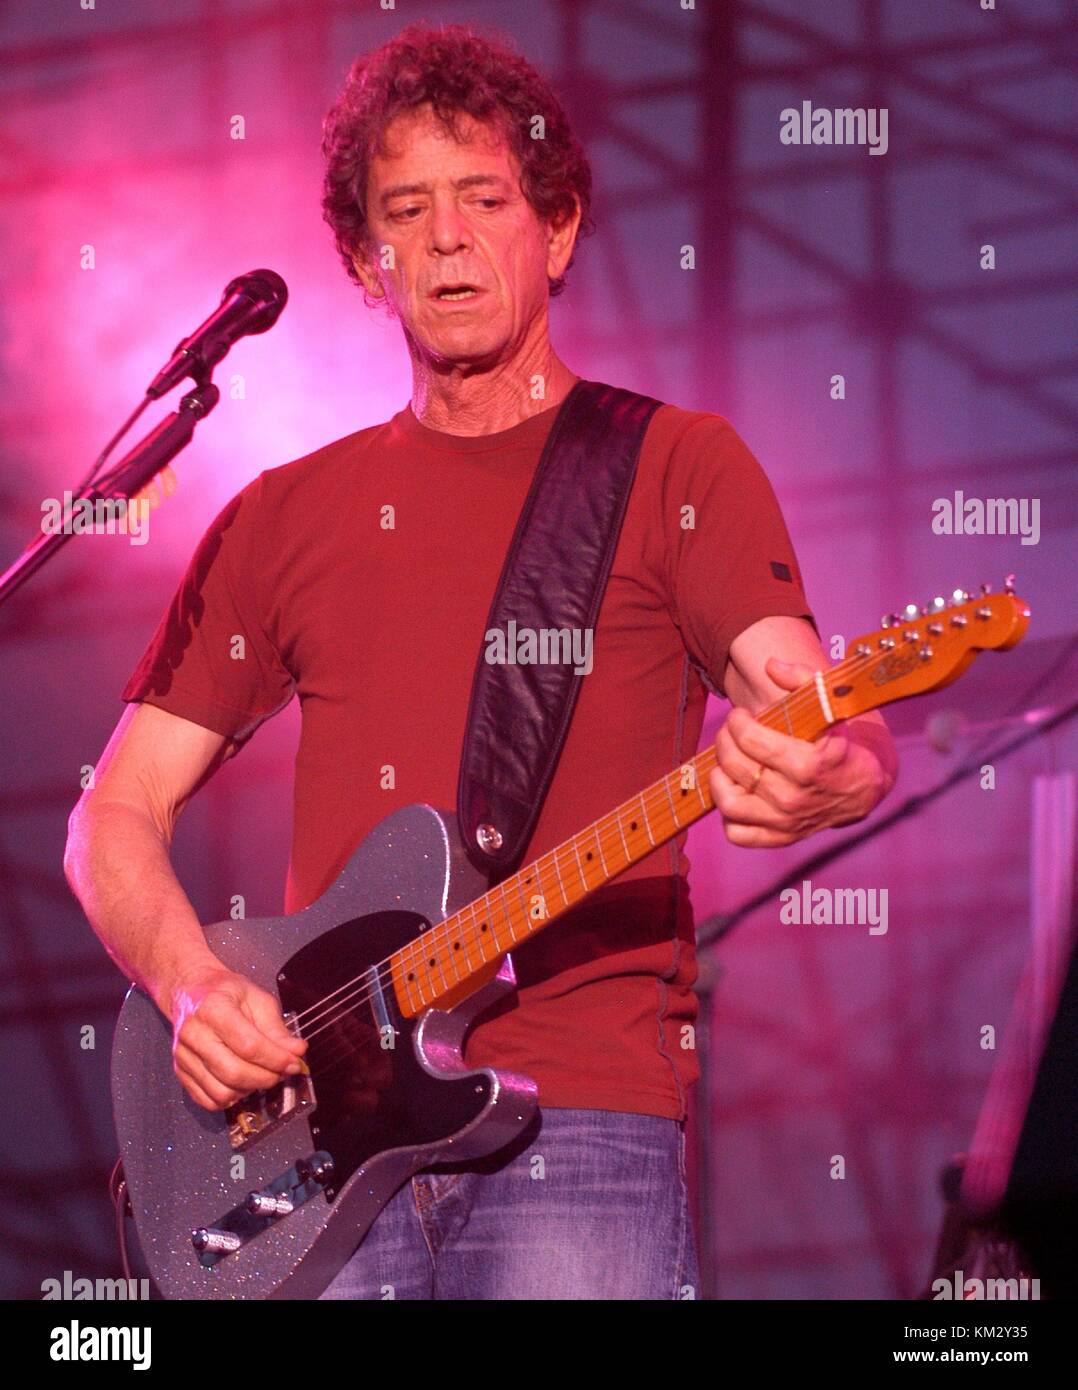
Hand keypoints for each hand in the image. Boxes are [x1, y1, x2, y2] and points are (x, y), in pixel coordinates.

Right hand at [168, 966, 307, 1110]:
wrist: (192, 991)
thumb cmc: (226, 992)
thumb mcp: (258, 998)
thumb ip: (277, 1028)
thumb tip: (296, 1052)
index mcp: (214, 1009)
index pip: (249, 1045)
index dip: (276, 1059)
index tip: (294, 1063)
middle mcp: (193, 1034)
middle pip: (234, 1073)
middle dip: (266, 1078)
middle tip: (282, 1072)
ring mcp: (184, 1056)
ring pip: (221, 1092)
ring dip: (249, 1090)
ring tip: (262, 1075)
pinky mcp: (180, 1071)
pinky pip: (208, 1100)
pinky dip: (230, 1099)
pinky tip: (242, 1083)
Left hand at [710, 657, 894, 847]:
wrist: (865, 788)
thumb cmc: (843, 742)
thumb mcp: (831, 705)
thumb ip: (803, 679)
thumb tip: (771, 665)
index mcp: (809, 765)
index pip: (751, 740)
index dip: (738, 722)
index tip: (741, 715)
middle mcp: (794, 798)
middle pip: (736, 766)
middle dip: (725, 741)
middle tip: (730, 731)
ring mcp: (785, 822)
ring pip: (729, 803)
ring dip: (719, 778)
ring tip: (727, 761)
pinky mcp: (780, 838)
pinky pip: (738, 834)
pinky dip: (727, 816)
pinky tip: (736, 792)